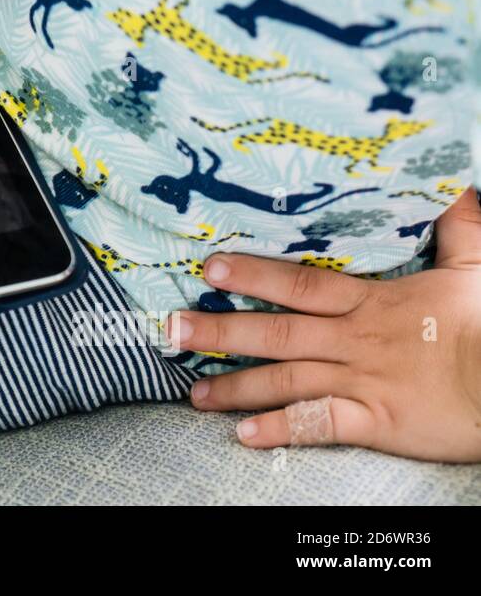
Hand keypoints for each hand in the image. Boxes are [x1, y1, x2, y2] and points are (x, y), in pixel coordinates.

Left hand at [172, 189, 480, 460]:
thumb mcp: (474, 267)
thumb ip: (457, 228)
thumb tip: (456, 185)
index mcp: (371, 301)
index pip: (299, 284)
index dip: (251, 274)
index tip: (208, 268)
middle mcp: (354, 340)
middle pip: (275, 331)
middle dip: (220, 330)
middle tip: (170, 329)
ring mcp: (361, 382)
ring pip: (285, 380)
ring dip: (236, 386)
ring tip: (193, 393)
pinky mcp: (376, 422)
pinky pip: (318, 426)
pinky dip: (280, 431)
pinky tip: (244, 435)